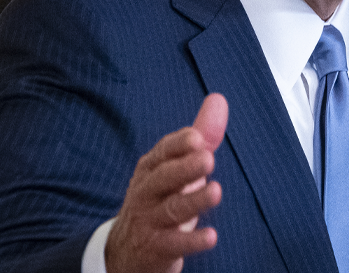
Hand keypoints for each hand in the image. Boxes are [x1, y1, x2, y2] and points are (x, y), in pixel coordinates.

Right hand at [106, 93, 227, 272]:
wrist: (128, 249)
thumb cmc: (161, 197)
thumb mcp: (177, 165)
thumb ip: (201, 135)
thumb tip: (219, 98)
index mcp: (152, 167)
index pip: (163, 152)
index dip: (179, 145)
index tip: (197, 138)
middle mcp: (147, 191)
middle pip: (164, 178)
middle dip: (185, 168)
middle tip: (208, 159)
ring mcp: (149, 220)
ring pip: (171, 209)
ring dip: (194, 200)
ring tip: (216, 192)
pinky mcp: (157, 247)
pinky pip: (174, 243)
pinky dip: (192, 241)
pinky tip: (211, 237)